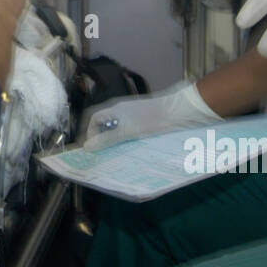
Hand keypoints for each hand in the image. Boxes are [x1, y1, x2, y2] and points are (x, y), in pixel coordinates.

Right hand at [82, 80, 219, 151]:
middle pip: (105, 124)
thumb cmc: (152, 119)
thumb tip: (87, 147)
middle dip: (103, 140)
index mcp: (115, 109)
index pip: (94, 119)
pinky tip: (134, 150)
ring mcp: (134, 115)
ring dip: (116, 142)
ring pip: (119, 129)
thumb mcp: (127, 132)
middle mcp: (122, 110)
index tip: (92, 150)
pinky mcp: (145, 120)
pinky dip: (128, 141)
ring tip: (118, 156)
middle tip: (104, 156)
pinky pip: (131, 131)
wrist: (179, 111)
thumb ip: (107, 139)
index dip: (90, 133)